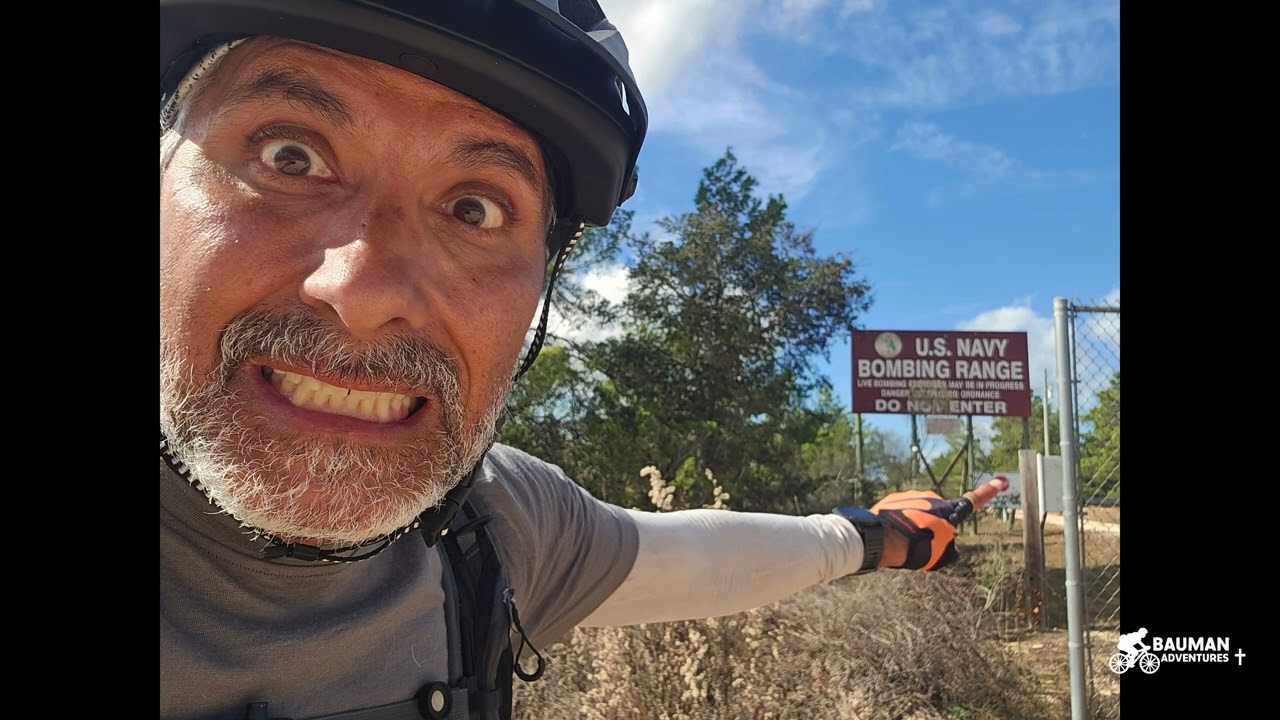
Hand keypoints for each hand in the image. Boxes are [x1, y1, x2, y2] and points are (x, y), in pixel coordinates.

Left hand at [873, 477, 1007, 570]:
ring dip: (913, 526)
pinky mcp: (894, 499)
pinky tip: (892, 536)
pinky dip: (899, 523)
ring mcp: (912, 497)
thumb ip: (949, 547)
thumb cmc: (918, 548)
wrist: (886, 538)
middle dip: (931, 527)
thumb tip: (948, 543)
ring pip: (917, 514)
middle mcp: (933, 499)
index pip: (974, 501)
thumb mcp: (942, 555)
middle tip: (922, 545)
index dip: (988, 492)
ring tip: (904, 543)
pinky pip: (901, 513)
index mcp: (949, 511)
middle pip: (937, 515)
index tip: (1000, 481)